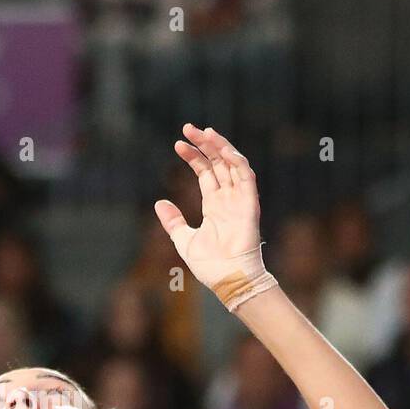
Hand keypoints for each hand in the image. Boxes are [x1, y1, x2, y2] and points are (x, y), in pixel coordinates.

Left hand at [154, 124, 261, 290]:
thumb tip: (160, 202)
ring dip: (219, 146)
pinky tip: (222, 148)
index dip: (193, 157)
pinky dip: (235, 160)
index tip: (177, 145)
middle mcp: (228, 199)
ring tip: (204, 132)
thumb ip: (173, 221)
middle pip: (217, 163)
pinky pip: (245, 176)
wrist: (228, 280)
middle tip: (187, 128)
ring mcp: (239, 200)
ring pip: (231, 164)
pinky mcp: (249, 204)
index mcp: (214, 205)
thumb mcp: (184, 240)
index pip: (205, 172)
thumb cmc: (210, 265)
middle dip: (204, 144)